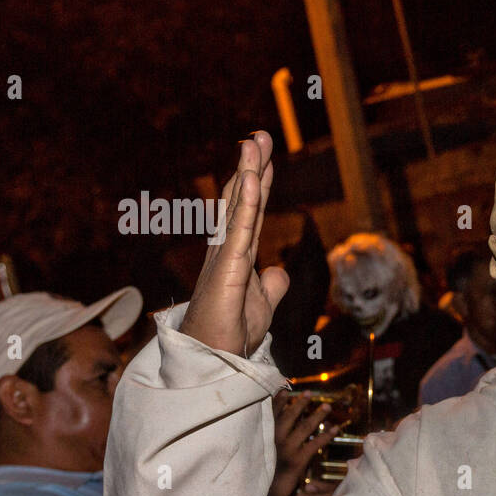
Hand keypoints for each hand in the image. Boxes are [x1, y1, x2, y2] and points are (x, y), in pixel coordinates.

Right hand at [179, 131, 289, 355]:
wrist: (216, 359)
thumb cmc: (231, 334)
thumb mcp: (263, 305)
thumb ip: (272, 286)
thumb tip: (280, 271)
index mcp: (236, 255)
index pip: (251, 212)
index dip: (259, 184)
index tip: (265, 157)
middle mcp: (227, 249)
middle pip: (242, 199)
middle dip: (252, 167)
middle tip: (259, 135)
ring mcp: (225, 256)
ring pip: (238, 207)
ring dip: (247, 173)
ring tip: (253, 141)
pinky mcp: (228, 269)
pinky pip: (240, 230)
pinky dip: (247, 203)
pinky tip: (251, 179)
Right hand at [262, 391, 338, 495]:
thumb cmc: (260, 477)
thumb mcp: (260, 455)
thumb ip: (269, 439)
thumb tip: (281, 423)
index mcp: (261, 438)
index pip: (269, 414)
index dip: (278, 401)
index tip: (285, 389)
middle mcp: (271, 441)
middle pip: (288, 417)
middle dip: (299, 404)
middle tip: (310, 393)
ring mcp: (284, 451)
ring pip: (303, 428)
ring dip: (316, 416)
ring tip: (327, 407)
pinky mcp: (296, 462)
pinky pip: (314, 445)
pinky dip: (326, 436)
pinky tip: (335, 430)